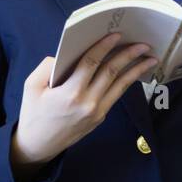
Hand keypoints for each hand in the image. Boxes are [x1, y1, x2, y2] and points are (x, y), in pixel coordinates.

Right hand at [10, 33, 157, 175]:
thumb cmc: (33, 114)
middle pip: (111, 72)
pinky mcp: (100, 117)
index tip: (116, 35)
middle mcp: (87, 103)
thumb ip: (47, 66)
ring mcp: (96, 112)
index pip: (91, 63)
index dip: (104, 47)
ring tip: (150, 59)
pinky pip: (115, 95)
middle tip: (143, 44)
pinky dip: (126, 82)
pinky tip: (134, 73)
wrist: (39, 146)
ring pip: (120, 85)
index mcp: (69, 93)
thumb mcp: (31, 86)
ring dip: (136, 70)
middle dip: (128, 56)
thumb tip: (66, 54)